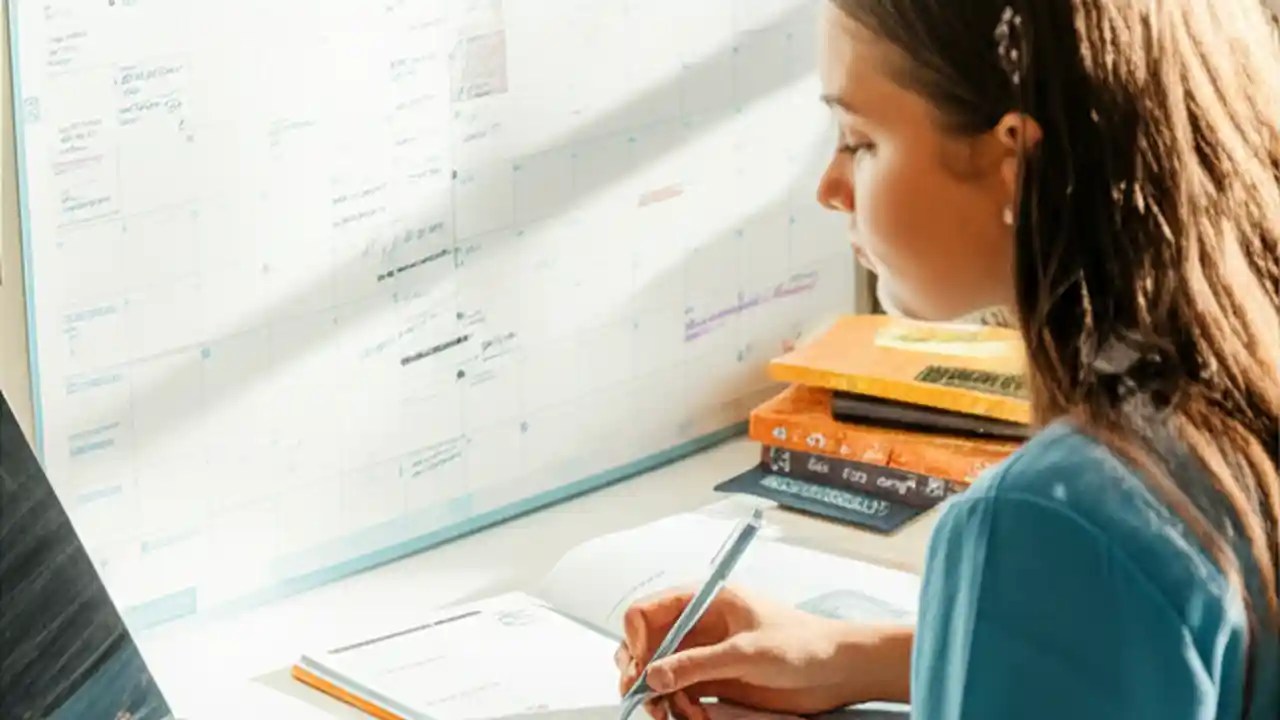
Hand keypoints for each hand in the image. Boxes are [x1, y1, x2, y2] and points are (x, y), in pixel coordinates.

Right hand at [614, 586, 910, 719]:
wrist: (838, 671)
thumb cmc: (803, 644)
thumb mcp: (746, 652)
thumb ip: (698, 664)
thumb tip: (653, 675)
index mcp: (704, 602)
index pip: (646, 612)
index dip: (635, 640)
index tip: (640, 669)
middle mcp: (698, 627)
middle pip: (645, 646)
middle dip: (640, 675)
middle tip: (647, 700)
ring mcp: (704, 655)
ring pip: (659, 676)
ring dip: (662, 699)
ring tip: (678, 715)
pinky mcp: (714, 682)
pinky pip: (680, 696)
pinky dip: (680, 710)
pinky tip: (696, 717)